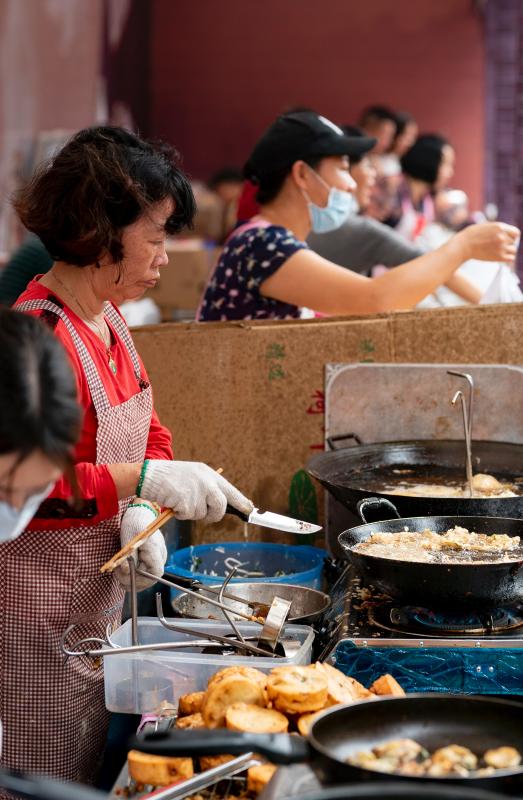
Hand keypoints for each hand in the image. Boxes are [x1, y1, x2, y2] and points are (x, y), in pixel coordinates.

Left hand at [114, 499, 166, 591]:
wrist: (139, 514)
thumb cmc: (134, 523)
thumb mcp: (128, 539)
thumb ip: (128, 557)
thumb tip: (127, 571)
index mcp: (155, 549)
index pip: (155, 572)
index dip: (141, 580)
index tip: (127, 576)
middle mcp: (160, 555)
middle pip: (150, 578)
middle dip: (132, 580)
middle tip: (117, 574)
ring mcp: (157, 558)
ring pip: (147, 577)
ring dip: (132, 579)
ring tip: (118, 573)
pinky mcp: (152, 559)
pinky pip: (146, 573)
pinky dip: (135, 576)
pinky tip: (124, 574)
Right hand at [138, 460, 253, 523]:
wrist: (150, 475)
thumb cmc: (170, 477)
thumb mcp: (194, 475)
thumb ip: (209, 487)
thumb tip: (222, 504)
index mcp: (210, 475)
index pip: (231, 491)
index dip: (242, 503)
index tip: (250, 510)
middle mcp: (207, 482)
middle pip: (221, 507)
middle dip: (213, 515)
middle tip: (205, 515)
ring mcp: (198, 492)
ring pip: (203, 514)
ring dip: (192, 513)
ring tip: (180, 499)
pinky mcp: (188, 502)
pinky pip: (189, 516)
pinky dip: (181, 514)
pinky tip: (174, 502)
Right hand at [456, 222, 519, 262]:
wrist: (462, 246)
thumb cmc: (472, 236)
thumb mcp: (486, 226)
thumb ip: (498, 229)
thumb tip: (507, 234)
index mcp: (500, 227)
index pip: (516, 233)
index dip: (512, 236)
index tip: (507, 239)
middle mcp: (502, 237)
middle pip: (514, 242)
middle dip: (508, 244)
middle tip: (498, 246)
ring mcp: (501, 247)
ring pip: (513, 250)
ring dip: (508, 251)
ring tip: (499, 251)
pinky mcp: (498, 257)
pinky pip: (511, 258)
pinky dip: (508, 258)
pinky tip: (501, 257)